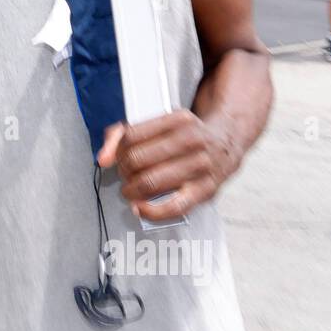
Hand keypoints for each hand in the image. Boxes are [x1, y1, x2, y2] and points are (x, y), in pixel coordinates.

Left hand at [97, 110, 238, 221]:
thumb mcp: (160, 124)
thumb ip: (124, 134)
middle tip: (126, 174)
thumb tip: (103, 157)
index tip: (117, 157)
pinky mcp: (206, 190)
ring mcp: (200, 166)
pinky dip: (151, 211)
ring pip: (150, 182)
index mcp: (179, 119)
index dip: (117, 150)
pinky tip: (140, 208)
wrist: (226, 143)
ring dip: (132, 190)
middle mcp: (192, 140)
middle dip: (124, 170)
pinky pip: (173, 206)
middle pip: (137, 159)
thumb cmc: (186, 137)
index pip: (131, 135)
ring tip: (132, 190)